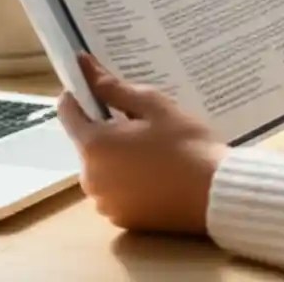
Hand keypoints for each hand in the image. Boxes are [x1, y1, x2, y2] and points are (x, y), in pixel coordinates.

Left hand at [57, 54, 228, 233]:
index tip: (99, 88)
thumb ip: (115, 87)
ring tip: (152, 149)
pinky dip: (126, 181)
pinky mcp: (120, 218)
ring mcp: (104, 202)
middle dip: (106, 128)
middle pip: (86, 142)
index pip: (67, 112)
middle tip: (141, 121)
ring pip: (101, 168)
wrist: (215, 194)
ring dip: (116, 156)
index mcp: (94, 145)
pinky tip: (154, 174)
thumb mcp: (155, 107)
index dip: (80, 95)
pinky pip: (114, 191)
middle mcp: (89, 177)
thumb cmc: (187, 145)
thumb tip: (85, 65)